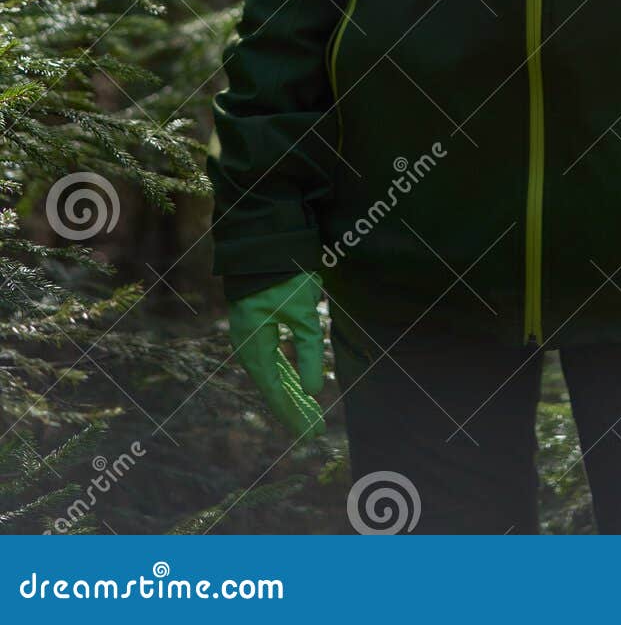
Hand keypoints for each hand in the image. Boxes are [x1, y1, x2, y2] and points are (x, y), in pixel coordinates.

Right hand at [228, 272, 325, 439]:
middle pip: (274, 387)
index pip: (275, 391)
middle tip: (318, 431)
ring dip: (294, 393)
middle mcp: (248, 345)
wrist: (263, 241)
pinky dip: (288, 374)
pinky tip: (301, 386)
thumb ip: (309, 351)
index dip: (293, 414)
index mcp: (254, 346)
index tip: (312, 433)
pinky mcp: (259, 326)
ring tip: (314, 413)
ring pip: (274, 374)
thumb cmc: (284, 275)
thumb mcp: (304, 313)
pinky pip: (273, 359)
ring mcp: (252, 336)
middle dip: (296, 409)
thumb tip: (315, 391)